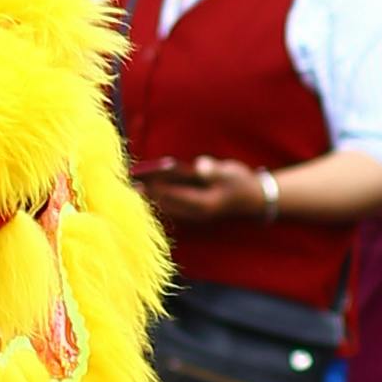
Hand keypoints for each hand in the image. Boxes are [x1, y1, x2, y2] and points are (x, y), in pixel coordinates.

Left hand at [142, 156, 274, 226]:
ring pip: (166, 208)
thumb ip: (213, 169)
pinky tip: (145, 195)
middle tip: (126, 184)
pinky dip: (159, 201)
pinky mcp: (193, 213)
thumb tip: (200, 166)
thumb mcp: (229, 172)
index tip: (137, 180)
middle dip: (147, 194)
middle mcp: (196, 213)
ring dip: (150, 199)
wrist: (254, 199)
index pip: (172, 194)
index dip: (154, 187)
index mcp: (204, 203)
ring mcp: (194, 215)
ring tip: (131, 189)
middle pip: (165, 203)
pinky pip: (171, 209)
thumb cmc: (241, 182)